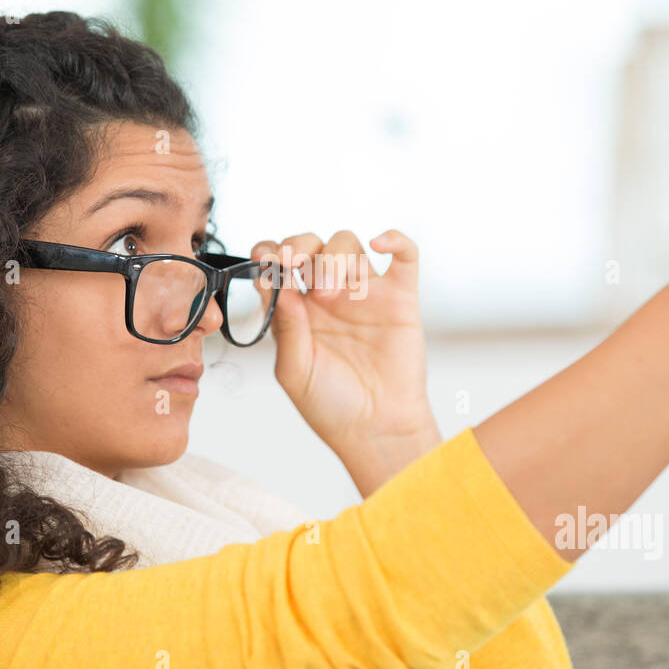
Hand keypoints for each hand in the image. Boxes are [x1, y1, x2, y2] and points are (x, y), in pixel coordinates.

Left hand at [250, 229, 440, 495]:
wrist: (376, 429)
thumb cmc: (332, 405)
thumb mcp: (294, 370)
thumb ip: (285, 328)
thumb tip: (279, 285)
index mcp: (298, 309)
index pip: (279, 265)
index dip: (269, 253)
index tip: (263, 259)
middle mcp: (329, 294)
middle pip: (312, 245)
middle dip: (299, 246)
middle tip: (293, 264)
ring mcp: (365, 294)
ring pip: (349, 244)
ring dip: (334, 256)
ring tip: (329, 291)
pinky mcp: (400, 298)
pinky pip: (404, 256)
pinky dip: (395, 240)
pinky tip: (380, 243)